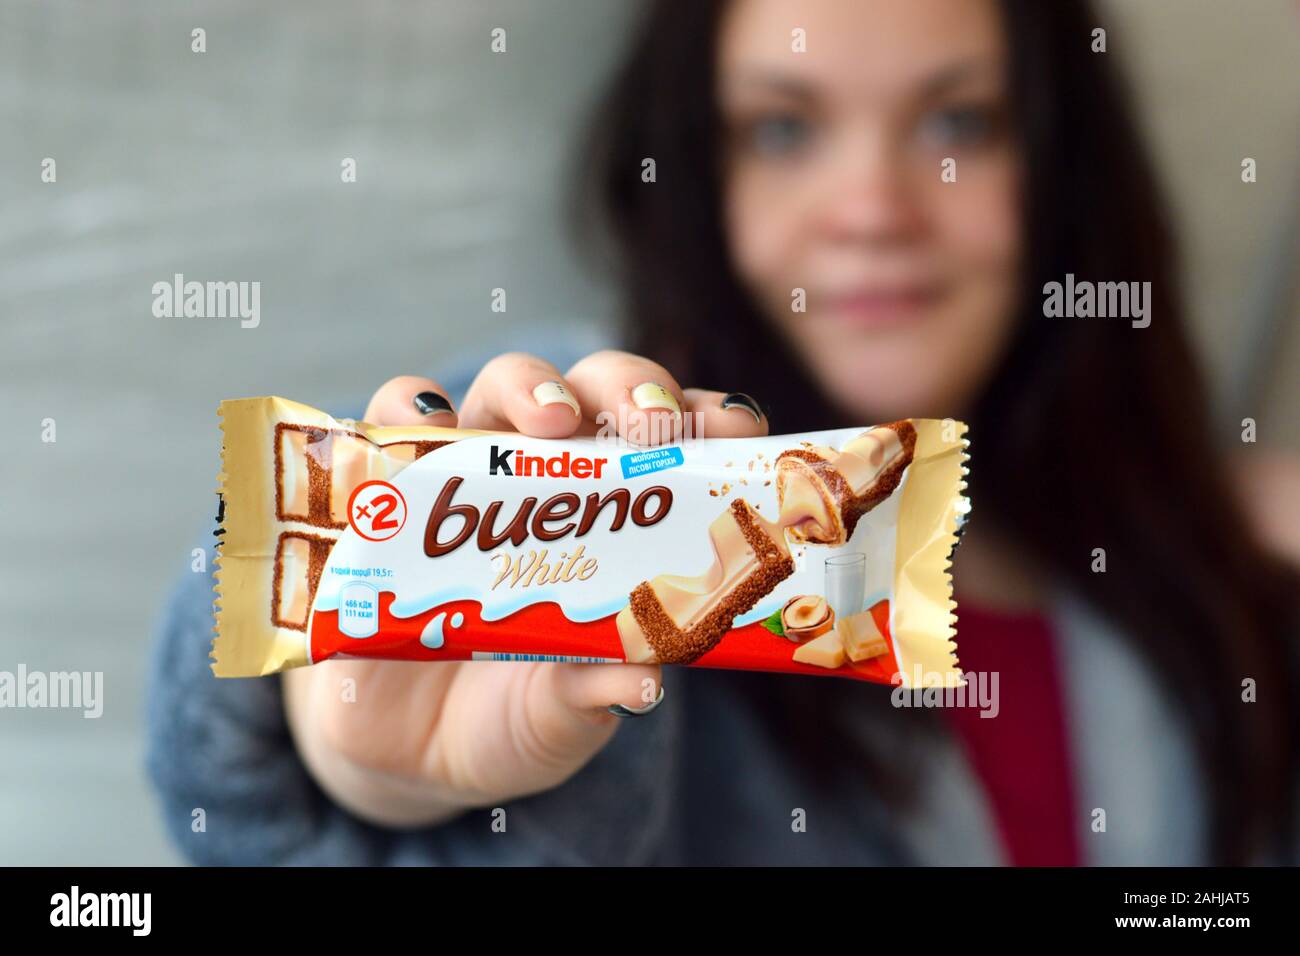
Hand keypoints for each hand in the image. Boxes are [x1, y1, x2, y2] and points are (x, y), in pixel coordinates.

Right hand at [282, 350, 768, 826]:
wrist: (408, 752)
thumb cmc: (513, 716)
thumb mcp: (559, 719)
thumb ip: (591, 696)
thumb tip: (641, 684)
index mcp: (619, 525)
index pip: (677, 447)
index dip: (710, 422)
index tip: (734, 428)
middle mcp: (553, 483)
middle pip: (599, 395)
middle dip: (631, 390)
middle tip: (648, 422)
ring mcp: (474, 477)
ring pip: (508, 388)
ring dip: (533, 389)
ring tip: (551, 423)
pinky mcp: (394, 487)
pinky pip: (394, 421)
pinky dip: (408, 407)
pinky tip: (428, 423)